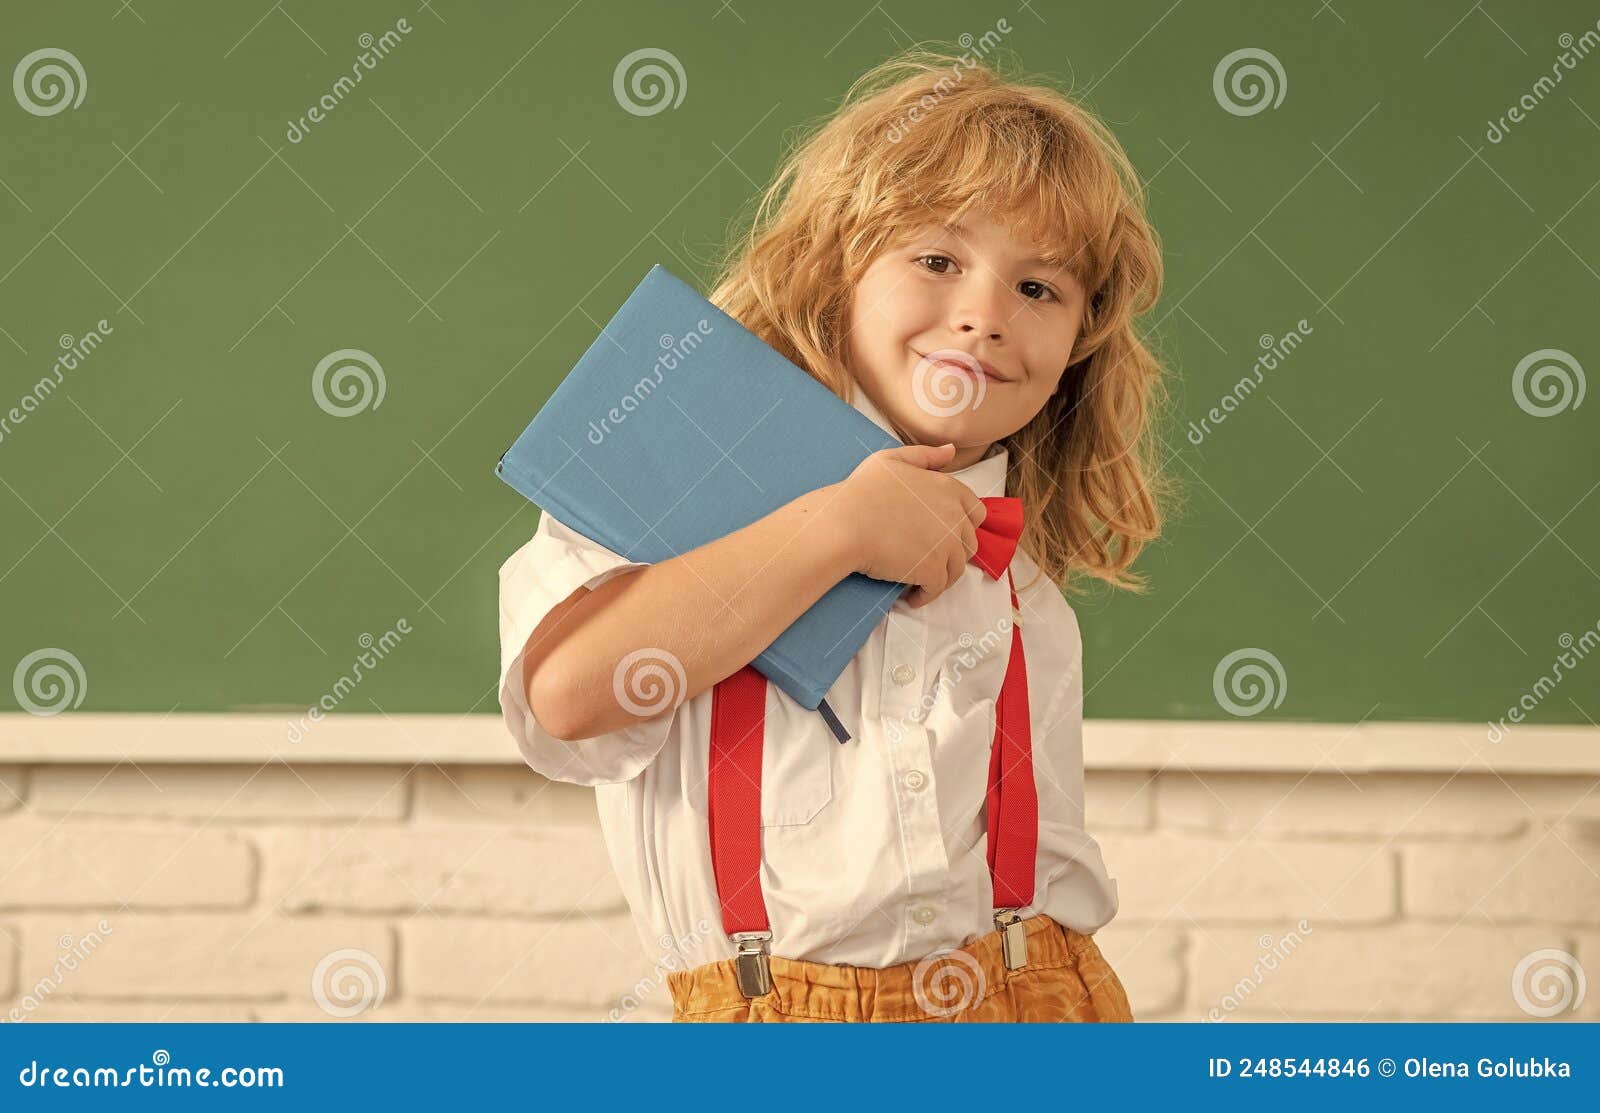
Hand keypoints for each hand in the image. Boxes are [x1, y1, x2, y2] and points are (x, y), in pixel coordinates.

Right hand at [831, 442, 987, 608]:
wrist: (844, 525)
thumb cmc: (861, 492)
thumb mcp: (891, 460)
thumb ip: (925, 456)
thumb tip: (950, 451)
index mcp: (948, 488)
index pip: (976, 511)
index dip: (962, 524)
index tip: (944, 533)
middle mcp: (954, 516)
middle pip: (969, 542)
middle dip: (953, 551)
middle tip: (930, 557)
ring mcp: (946, 545)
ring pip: (957, 568)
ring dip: (941, 575)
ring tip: (920, 578)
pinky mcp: (933, 570)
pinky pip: (938, 588)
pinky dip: (927, 595)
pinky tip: (912, 596)